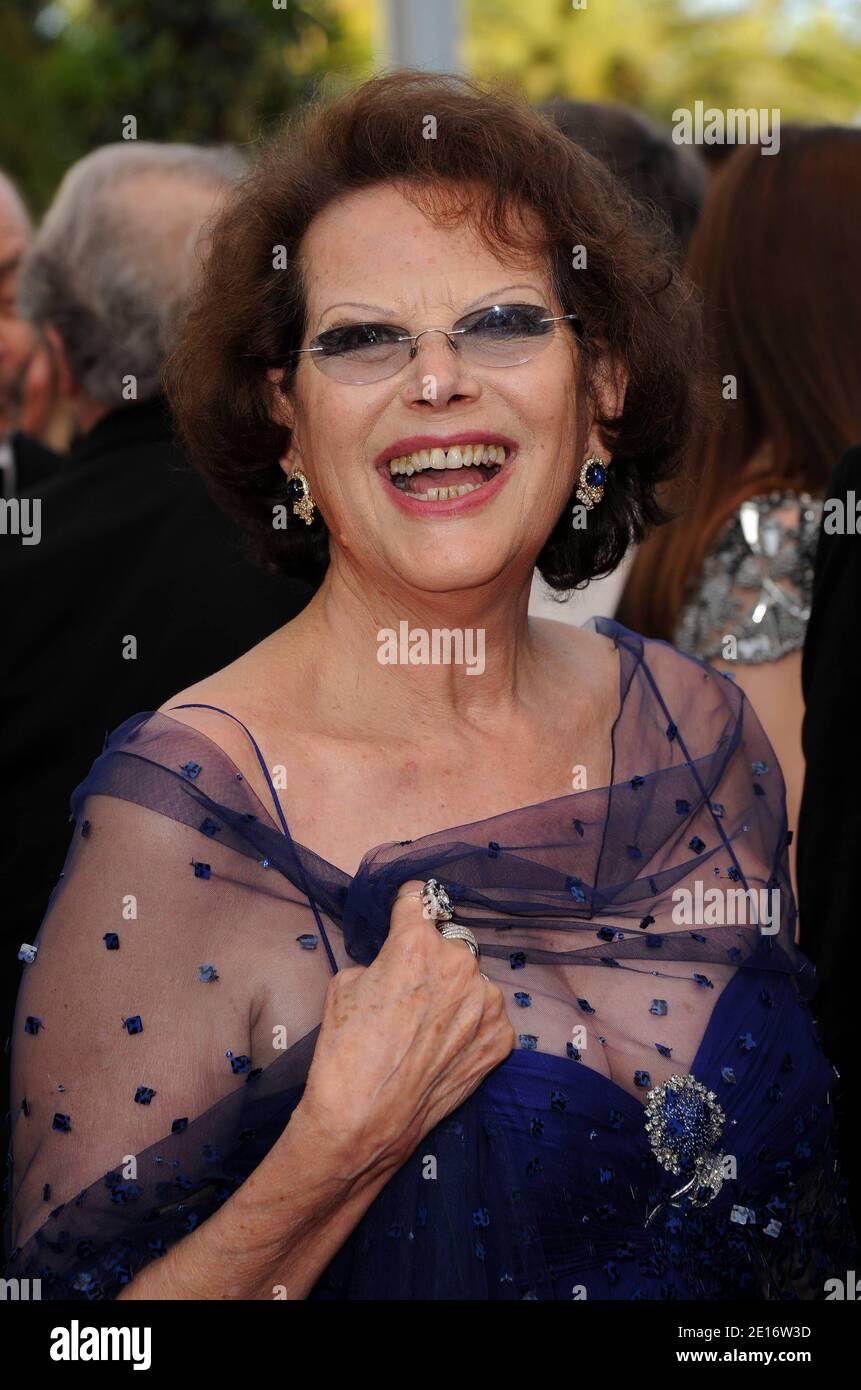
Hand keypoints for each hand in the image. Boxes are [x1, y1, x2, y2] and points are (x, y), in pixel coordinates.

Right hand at [294, 879, 514, 1183]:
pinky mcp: (501, 1039)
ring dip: (455, 991)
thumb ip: (382, 958)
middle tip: (412, 987)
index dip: (406, 907)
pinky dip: (469, 1025)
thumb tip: (397, 959)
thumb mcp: (345, 983)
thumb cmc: (344, 1050)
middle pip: (450, 940)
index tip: (405, 915)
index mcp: (418, 942)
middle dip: (432, 955)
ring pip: (472, 980)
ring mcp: (487, 1003)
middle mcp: (461, 963)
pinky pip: (485, 1016)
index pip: (419, 897)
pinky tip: (444, 1048)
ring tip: (427, 1027)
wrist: (363, 1122)